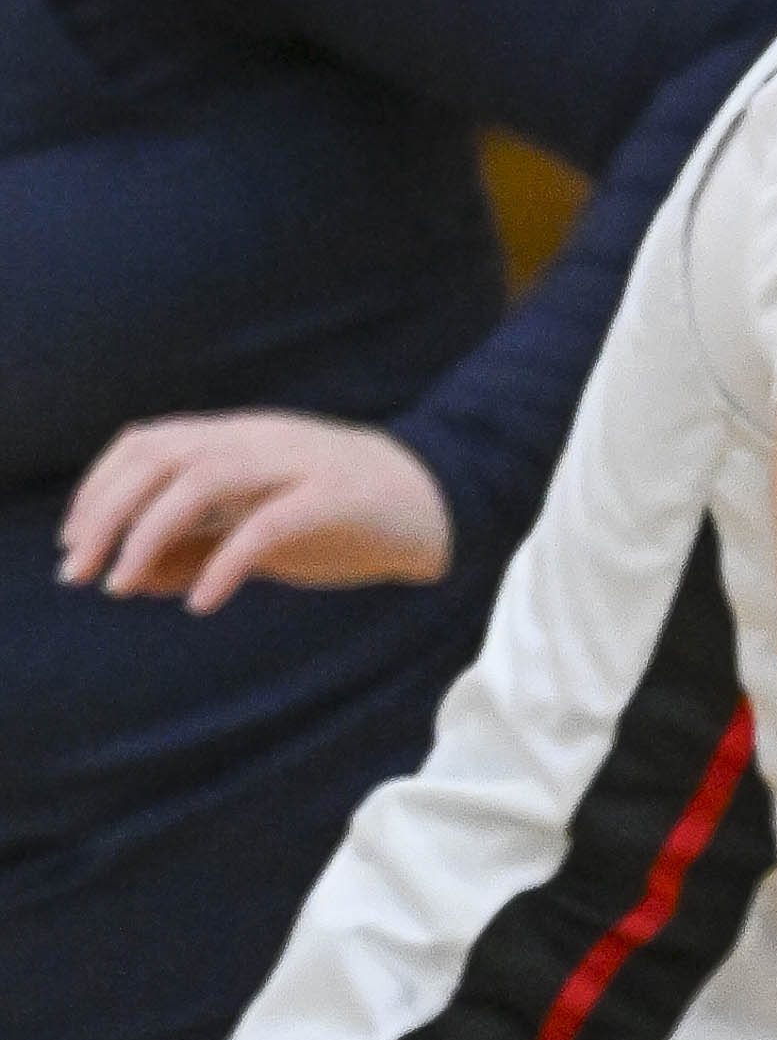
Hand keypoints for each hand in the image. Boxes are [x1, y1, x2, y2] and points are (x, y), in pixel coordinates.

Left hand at [59, 413, 453, 611]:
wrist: (440, 503)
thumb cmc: (342, 520)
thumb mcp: (259, 530)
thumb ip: (200, 544)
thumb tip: (131, 576)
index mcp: (237, 437)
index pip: (146, 444)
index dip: (98, 488)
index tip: (74, 544)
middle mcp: (258, 439)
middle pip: (159, 457)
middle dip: (107, 513)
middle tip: (80, 572)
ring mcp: (297, 463)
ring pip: (201, 479)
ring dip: (149, 533)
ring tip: (124, 583)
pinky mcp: (335, 498)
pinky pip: (266, 525)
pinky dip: (224, 563)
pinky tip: (201, 602)